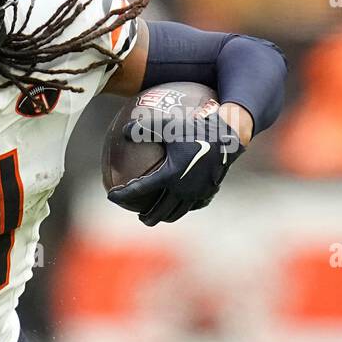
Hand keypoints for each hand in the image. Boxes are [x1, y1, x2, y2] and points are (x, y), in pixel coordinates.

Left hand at [107, 104, 245, 225]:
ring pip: (177, 212)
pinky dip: (185, 208)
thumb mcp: (168, 125)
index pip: (139, 189)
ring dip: (165, 216)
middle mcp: (182, 188)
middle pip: (159, 211)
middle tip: (139, 215)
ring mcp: (197, 192)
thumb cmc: (196, 128)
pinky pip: (195, 205)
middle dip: (147, 215)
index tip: (111, 196)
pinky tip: (181, 206)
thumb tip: (123, 131)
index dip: (123, 195)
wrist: (229, 135)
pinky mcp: (209, 191)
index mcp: (169, 175)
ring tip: (157, 216)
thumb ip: (144, 128)